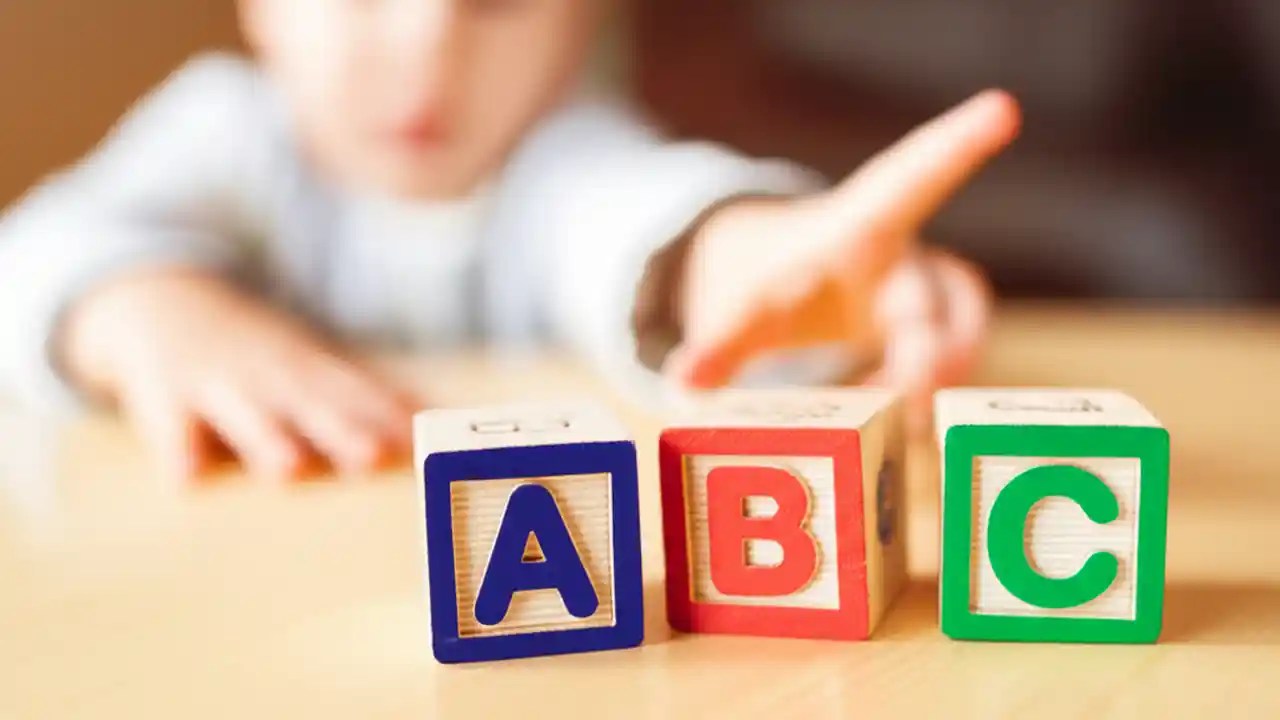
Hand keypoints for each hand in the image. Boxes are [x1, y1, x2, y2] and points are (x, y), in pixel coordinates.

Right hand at [62, 271, 416, 478]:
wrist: (164, 300)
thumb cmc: (258, 359)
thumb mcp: (313, 364)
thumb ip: (368, 395)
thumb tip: (436, 413)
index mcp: (314, 375)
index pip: (361, 396)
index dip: (393, 419)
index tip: (427, 442)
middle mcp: (274, 380)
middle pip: (313, 407)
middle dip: (343, 432)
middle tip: (373, 456)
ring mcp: (220, 387)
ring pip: (246, 418)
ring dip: (267, 441)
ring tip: (289, 469)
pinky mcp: (166, 399)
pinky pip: (172, 428)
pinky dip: (178, 450)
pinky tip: (188, 476)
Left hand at [670, 90, 1018, 415]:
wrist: (798, 288)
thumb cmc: (778, 282)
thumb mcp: (745, 307)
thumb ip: (718, 344)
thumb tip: (680, 383)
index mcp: (856, 227)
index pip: (908, 183)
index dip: (954, 147)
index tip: (1000, 109)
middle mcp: (905, 255)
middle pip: (932, 296)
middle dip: (928, 353)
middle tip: (909, 406)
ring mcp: (928, 292)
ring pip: (963, 323)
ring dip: (943, 373)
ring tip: (905, 425)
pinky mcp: (940, 329)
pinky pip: (960, 351)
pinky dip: (940, 388)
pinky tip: (906, 427)